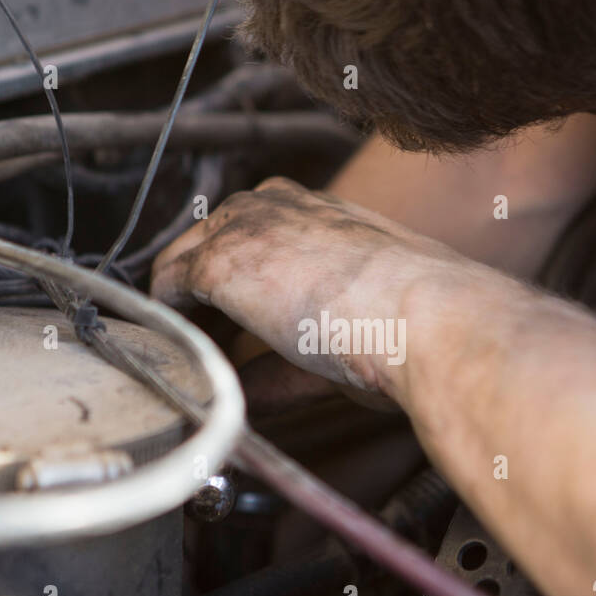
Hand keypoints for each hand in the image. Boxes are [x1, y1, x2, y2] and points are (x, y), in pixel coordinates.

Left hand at [151, 176, 467, 399]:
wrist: (430, 318)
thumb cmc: (417, 325)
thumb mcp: (353, 328)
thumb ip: (293, 358)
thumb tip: (253, 389)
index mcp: (323, 211)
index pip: (259, 226)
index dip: (240, 270)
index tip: (233, 310)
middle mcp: (282, 206)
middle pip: (212, 232)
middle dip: (201, 279)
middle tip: (198, 330)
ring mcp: (248, 229)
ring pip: (184, 253)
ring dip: (179, 294)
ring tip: (179, 339)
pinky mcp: (223, 263)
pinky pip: (169, 284)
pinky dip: (164, 314)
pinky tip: (170, 342)